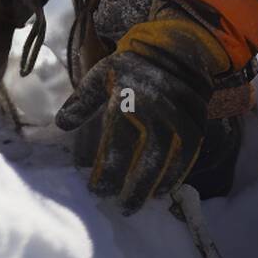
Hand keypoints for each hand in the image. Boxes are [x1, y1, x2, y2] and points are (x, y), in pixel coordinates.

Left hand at [55, 7, 222, 214]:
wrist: (175, 49)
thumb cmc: (132, 66)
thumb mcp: (101, 75)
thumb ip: (82, 102)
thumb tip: (62, 125)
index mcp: (128, 99)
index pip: (117, 144)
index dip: (107, 172)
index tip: (96, 191)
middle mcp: (156, 111)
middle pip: (146, 158)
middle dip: (133, 187)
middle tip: (119, 208)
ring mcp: (179, 118)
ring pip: (168, 160)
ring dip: (153, 187)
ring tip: (138, 205)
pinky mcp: (195, 123)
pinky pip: (188, 156)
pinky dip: (175, 176)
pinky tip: (163, 191)